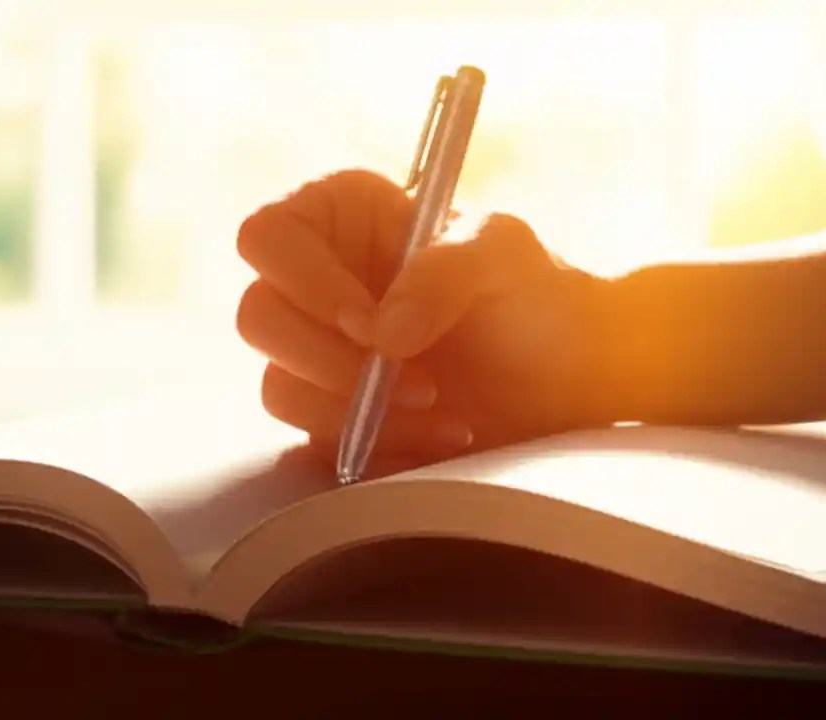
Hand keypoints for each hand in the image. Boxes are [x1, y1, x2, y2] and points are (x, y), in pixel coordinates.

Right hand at [236, 169, 614, 471]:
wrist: (567, 376)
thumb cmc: (535, 294)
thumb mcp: (503, 255)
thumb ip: (443, 271)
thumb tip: (382, 332)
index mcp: (341, 217)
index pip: (269, 237)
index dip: (306, 284)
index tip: (370, 324)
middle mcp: (317, 280)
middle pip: (258, 318)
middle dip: (334, 362)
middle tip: (417, 381)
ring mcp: (319, 349)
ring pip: (282, 388)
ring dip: (361, 413)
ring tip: (444, 413)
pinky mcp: (333, 411)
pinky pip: (316, 440)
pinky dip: (377, 447)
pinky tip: (438, 437)